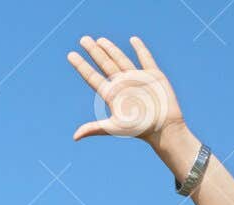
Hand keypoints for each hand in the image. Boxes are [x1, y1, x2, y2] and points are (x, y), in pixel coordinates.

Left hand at [67, 36, 183, 143]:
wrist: (163, 127)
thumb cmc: (138, 129)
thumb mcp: (114, 127)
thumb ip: (94, 128)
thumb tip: (74, 137)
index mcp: (111, 94)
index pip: (92, 77)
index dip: (81, 66)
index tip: (70, 55)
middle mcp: (122, 84)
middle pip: (104, 64)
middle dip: (94, 51)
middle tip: (83, 39)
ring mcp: (136, 78)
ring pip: (120, 59)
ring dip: (111, 49)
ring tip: (100, 40)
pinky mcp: (152, 75)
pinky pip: (145, 58)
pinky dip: (140, 49)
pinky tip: (133, 40)